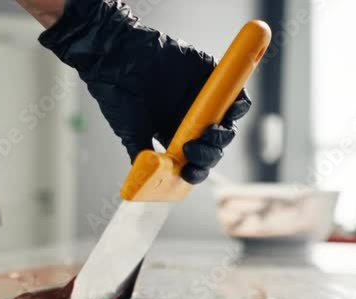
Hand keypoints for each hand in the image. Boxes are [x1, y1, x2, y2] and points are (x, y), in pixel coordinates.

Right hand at [38, 0, 251, 184]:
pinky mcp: (211, 77)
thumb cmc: (119, 96)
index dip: (197, 170)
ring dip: (224, 134)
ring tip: (210, 132)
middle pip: (214, 145)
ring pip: (227, 123)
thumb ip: (144, 158)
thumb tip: (148, 182)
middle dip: (209, 154)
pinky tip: (230, 109)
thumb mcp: (130, 133)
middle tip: (194, 150)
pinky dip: (238, 104)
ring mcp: (203, 99)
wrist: (118, 59)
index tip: (190, 173)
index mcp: (175, 136)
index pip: (195, 160)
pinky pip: (235, 94)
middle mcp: (191, 119)